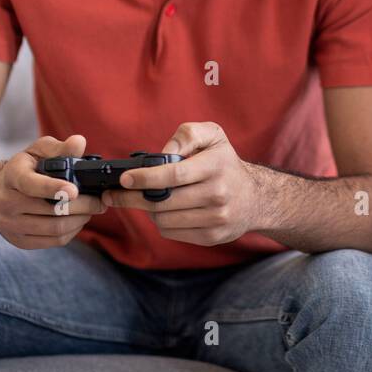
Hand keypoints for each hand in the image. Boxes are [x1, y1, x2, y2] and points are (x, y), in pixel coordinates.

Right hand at [0, 135, 106, 249]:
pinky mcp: (19, 241)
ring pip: (55, 228)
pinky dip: (72, 231)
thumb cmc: (25, 168)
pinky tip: (78, 220)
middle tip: (99, 201)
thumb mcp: (38, 151)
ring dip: (81, 220)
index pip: (31, 184)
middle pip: (51, 210)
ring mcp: (11, 225)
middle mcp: (6, 202)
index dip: (54, 188)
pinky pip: (54, 241)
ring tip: (91, 209)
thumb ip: (60, 148)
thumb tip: (79, 142)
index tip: (75, 190)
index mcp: (12, 175)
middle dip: (82, 206)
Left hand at [101, 122, 262, 246]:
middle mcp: (218, 194)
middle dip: (133, 198)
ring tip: (146, 199)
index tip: (125, 179)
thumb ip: (187, 134)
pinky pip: (172, 233)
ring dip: (148, 210)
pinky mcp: (212, 237)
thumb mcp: (213, 136)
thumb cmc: (226, 163)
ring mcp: (216, 218)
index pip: (174, 175)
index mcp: (216, 166)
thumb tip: (162, 153)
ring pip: (164, 220)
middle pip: (163, 201)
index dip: (145, 178)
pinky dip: (161, 222)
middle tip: (114, 194)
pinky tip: (163, 212)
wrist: (256, 198)